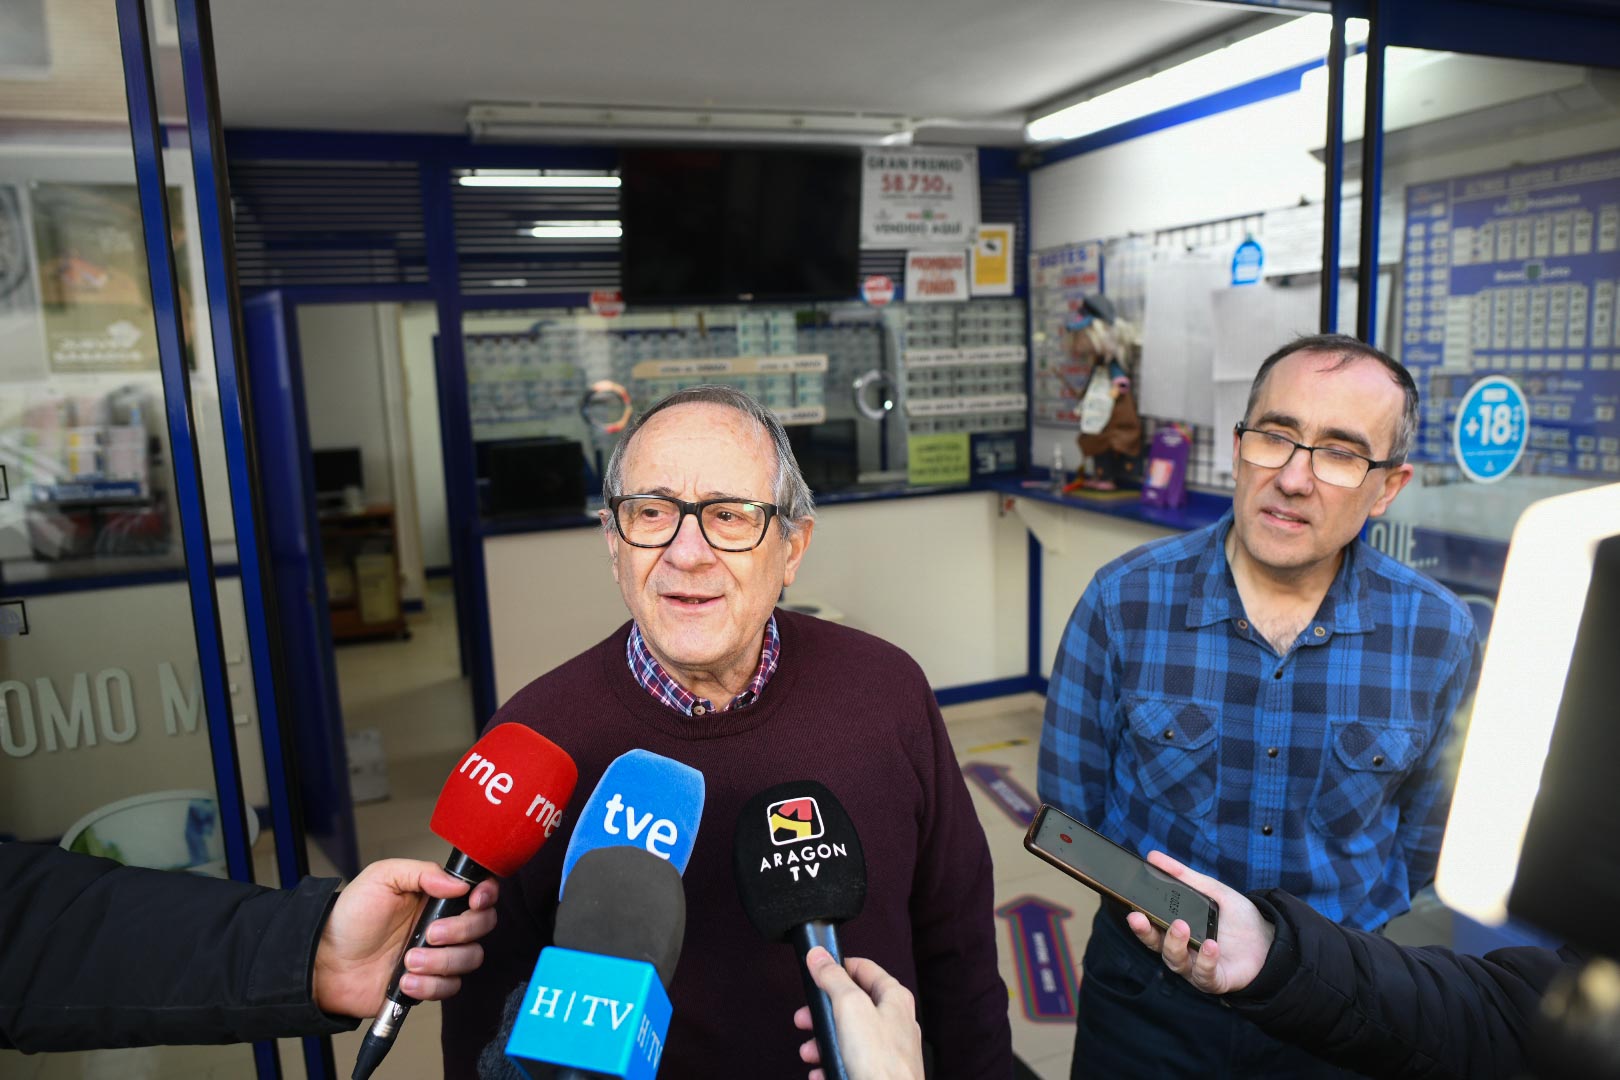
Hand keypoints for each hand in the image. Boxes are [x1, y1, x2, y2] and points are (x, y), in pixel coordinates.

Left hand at [311, 859, 498, 1016]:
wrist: (324, 962)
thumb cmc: (349, 917)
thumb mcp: (381, 877)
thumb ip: (422, 872)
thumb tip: (459, 884)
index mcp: (437, 896)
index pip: (480, 891)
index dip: (486, 895)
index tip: (474, 900)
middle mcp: (443, 924)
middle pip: (483, 925)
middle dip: (460, 930)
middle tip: (429, 933)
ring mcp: (437, 955)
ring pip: (471, 958)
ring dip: (442, 961)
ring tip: (408, 960)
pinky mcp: (428, 984)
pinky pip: (450, 987)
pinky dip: (430, 985)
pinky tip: (404, 980)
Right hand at [792, 947, 922, 1079]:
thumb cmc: (879, 1062)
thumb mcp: (849, 1006)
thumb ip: (833, 978)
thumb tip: (819, 955)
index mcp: (894, 998)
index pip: (864, 969)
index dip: (838, 966)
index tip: (817, 971)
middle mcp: (894, 1021)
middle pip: (851, 1005)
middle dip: (823, 1012)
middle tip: (805, 1017)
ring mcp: (887, 1049)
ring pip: (848, 1036)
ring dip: (822, 1042)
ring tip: (809, 1051)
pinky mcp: (877, 1072)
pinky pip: (849, 1062)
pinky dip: (831, 1064)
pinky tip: (820, 1071)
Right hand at [1124, 850, 1273, 994]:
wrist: (1271, 939)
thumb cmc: (1238, 918)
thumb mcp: (1211, 890)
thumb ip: (1183, 877)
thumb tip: (1153, 856)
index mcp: (1177, 930)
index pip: (1151, 926)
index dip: (1139, 920)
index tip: (1131, 908)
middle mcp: (1183, 951)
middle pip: (1157, 945)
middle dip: (1145, 932)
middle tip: (1139, 917)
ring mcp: (1197, 967)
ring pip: (1176, 962)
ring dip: (1174, 944)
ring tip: (1181, 926)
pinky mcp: (1217, 980)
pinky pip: (1204, 975)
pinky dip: (1205, 961)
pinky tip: (1210, 945)